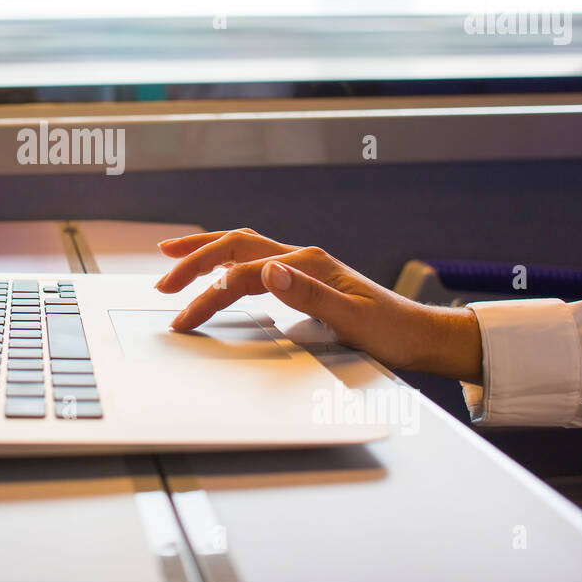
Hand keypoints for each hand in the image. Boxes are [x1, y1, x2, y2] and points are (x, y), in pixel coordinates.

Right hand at [155, 229, 482, 382]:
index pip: (244, 273)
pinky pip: (254, 258)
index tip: (186, 319)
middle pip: (235, 246)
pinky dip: (226, 259)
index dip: (210, 294)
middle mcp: (302, 258)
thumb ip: (308, 295)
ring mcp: (302, 265)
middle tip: (163, 282)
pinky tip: (216, 268)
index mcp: (308, 265)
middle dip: (193, 260)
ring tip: (172, 257)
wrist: (419, 336)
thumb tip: (267, 272)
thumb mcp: (351, 320)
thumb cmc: (390, 332)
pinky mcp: (304, 276)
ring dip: (205, 251)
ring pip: (242, 247)